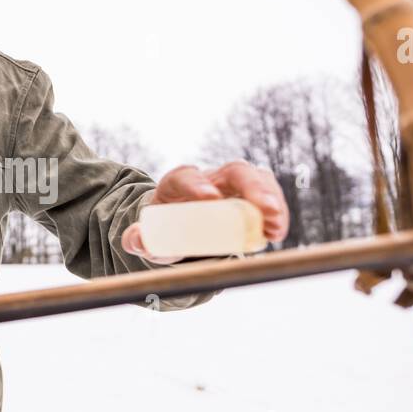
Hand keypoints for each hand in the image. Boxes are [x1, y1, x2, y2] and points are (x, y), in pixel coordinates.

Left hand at [122, 161, 289, 263]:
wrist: (181, 228)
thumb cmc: (165, 230)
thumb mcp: (149, 237)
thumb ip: (138, 238)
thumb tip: (135, 240)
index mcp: (178, 183)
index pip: (186, 176)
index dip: (197, 185)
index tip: (210, 198)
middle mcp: (210, 178)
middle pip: (234, 171)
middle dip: (251, 188)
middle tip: (264, 210)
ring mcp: (233, 184)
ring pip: (257, 179)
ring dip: (270, 200)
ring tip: (276, 226)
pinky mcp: (251, 195)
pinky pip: (268, 195)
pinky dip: (276, 212)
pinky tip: (277, 231)